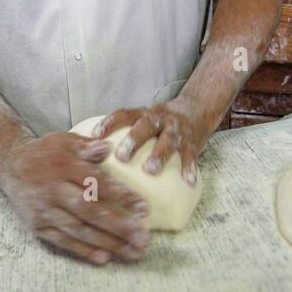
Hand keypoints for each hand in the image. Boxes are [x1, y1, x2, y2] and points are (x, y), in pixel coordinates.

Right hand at [0, 130, 151, 264]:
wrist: (10, 165)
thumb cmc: (48, 153)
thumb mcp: (66, 141)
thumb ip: (88, 145)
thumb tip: (109, 147)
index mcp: (64, 165)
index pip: (96, 182)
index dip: (120, 196)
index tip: (144, 209)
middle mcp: (53, 189)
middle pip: (89, 210)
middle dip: (119, 226)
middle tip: (144, 239)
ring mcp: (44, 210)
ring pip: (78, 230)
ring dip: (107, 243)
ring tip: (133, 253)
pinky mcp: (37, 226)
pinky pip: (63, 241)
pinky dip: (83, 250)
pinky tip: (105, 258)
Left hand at [95, 97, 212, 186]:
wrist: (196, 110)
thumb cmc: (160, 124)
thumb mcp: (144, 121)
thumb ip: (126, 133)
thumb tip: (96, 154)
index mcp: (143, 114)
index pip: (123, 114)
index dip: (109, 123)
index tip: (95, 136)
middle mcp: (159, 118)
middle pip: (145, 125)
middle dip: (133, 140)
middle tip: (121, 157)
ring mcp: (176, 128)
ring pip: (168, 139)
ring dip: (159, 154)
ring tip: (151, 170)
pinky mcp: (192, 140)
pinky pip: (190, 153)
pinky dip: (189, 166)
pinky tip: (187, 181)